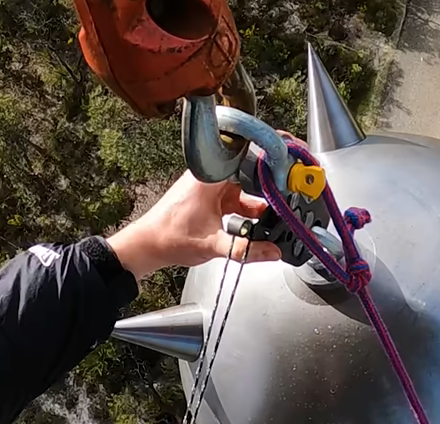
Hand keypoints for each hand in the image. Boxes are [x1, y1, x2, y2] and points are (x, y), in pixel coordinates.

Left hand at [107, 173, 282, 278]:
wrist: (148, 245)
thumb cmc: (168, 237)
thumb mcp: (212, 245)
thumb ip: (245, 249)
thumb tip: (272, 252)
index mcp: (212, 176)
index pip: (249, 155)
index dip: (272, 156)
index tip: (290, 161)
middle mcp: (213, 176)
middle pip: (252, 170)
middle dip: (273, 181)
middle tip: (292, 191)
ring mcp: (213, 187)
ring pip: (247, 186)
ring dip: (263, 199)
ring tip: (280, 212)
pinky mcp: (213, 199)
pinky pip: (239, 199)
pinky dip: (251, 210)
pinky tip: (261, 224)